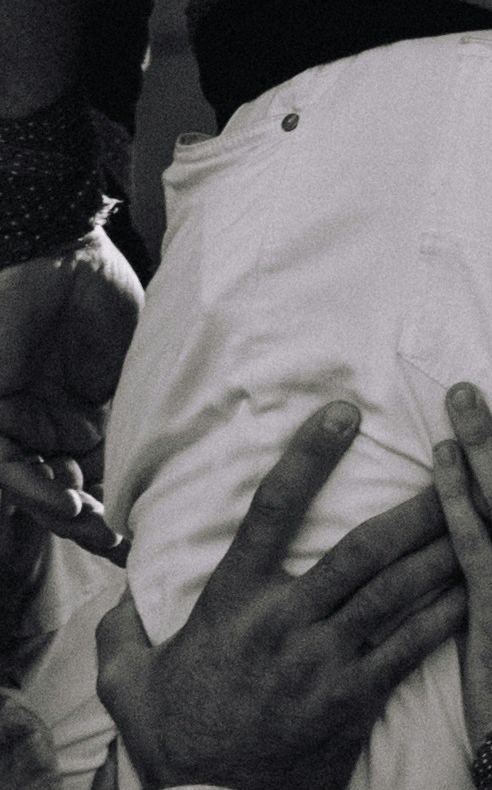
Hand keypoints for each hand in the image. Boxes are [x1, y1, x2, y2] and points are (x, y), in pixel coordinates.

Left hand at [0, 233, 143, 558]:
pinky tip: (64, 500)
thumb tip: (177, 446)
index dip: (125, 496)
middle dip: (92, 517)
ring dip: (61, 510)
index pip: (101, 464)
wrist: (55, 246)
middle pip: (65, 482)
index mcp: (81, 407)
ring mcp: (17, 416)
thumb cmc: (97, 287)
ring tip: (98, 530)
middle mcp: (45, 420)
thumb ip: (142, 400)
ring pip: (31, 481)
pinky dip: (31, 484)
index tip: (158, 523)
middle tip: (125, 544)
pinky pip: (5, 460)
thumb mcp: (136, 356)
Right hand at [99, 399, 467, 789]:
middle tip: (466, 459)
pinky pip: (417, 642)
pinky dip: (454, 609)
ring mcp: (326, 662)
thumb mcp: (128, 683)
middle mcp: (284, 624)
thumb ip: (125, 631)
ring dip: (450, 546)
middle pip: (366, 547)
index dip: (307, 458)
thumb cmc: (176, 741)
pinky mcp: (359, 697)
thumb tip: (121, 590)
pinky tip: (486, 580)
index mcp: (231, 606)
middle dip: (421, 502)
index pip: (268, 513)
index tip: (344, 412)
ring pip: (401, 589)